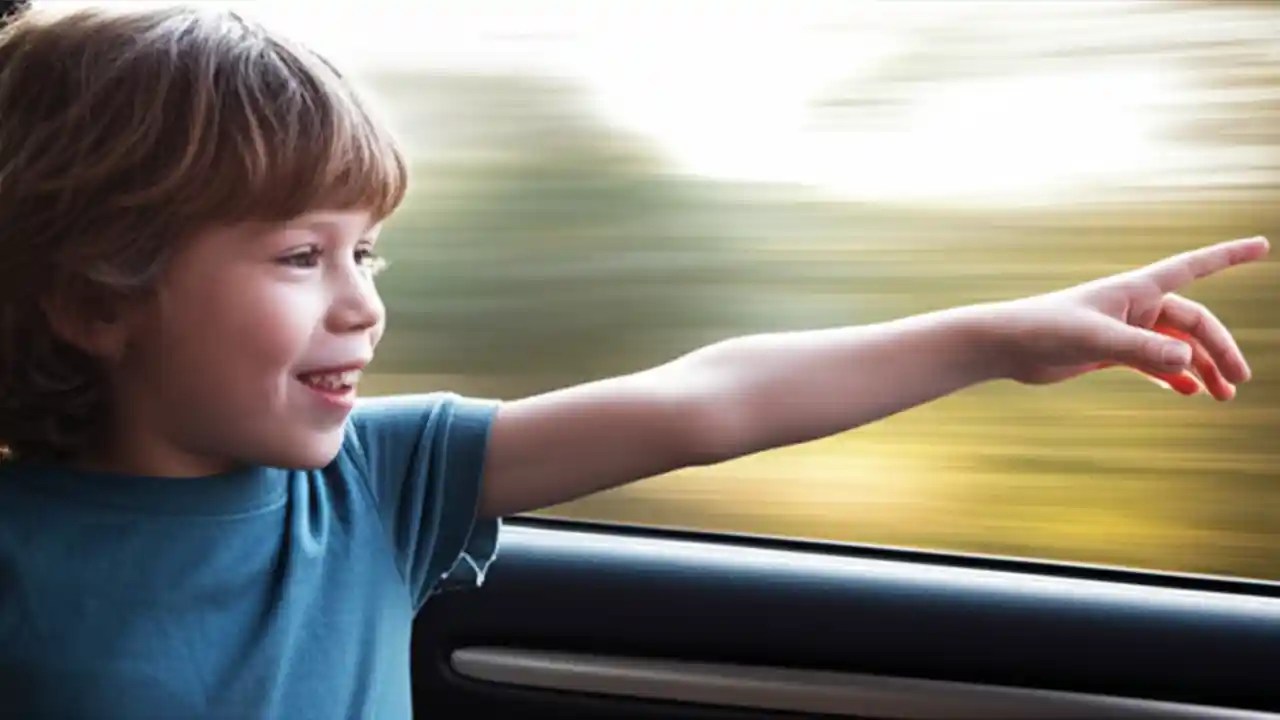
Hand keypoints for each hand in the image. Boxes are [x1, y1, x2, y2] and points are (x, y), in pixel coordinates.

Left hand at [988, 236, 1269, 399]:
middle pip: (1192, 323)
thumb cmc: (1045, 330)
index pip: (1193, 267)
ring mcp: (1122, 328)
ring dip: (1200, 367)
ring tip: (1221, 397)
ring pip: (1175, 346)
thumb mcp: (1097, 340)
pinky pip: (1152, 362)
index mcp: (1135, 289)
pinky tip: (1188, 392)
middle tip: (1238, 382)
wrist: (1005, 345)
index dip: (1228, 256)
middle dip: (1219, 349)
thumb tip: (1189, 362)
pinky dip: (1171, 375)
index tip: (1262, 245)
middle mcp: (1134, 305)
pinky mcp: (1108, 351)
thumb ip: (1142, 351)